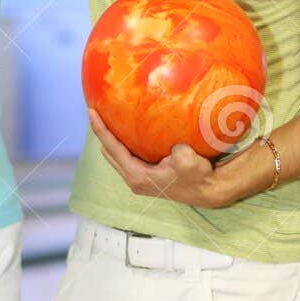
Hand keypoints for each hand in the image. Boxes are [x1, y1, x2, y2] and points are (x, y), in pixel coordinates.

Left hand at [88, 110, 225, 205]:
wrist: (209, 190)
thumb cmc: (199, 176)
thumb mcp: (189, 161)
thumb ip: (178, 152)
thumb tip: (172, 141)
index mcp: (137, 176)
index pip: (112, 148)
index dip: (100, 129)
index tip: (91, 112)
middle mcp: (134, 179)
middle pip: (108, 152)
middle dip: (102, 133)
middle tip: (98, 111)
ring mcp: (139, 180)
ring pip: (116, 156)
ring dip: (112, 139)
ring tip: (110, 118)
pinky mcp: (146, 177)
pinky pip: (127, 157)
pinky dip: (124, 144)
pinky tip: (129, 131)